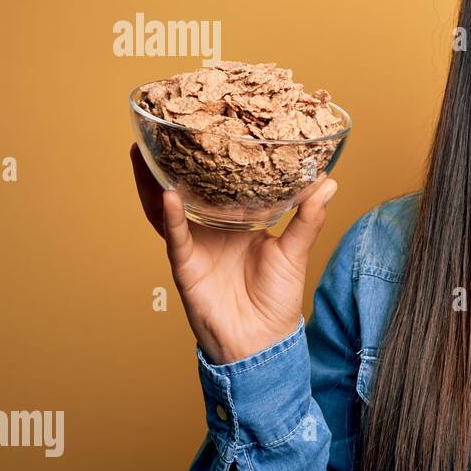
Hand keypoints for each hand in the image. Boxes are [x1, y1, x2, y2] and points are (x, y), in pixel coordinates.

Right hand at [130, 142, 337, 364]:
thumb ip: (308, 217)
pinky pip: (175, 238)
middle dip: (168, 163)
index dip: (208, 159)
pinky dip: (170, 216)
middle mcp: (210, 231)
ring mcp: (194, 247)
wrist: (263, 343)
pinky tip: (167, 194)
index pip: (218, 184)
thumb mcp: (295, 252)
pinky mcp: (186, 268)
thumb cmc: (277, 300)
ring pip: (165, 209)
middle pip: (183, 190)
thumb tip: (328, 181)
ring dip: (152, 182)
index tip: (206, 126)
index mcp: (235, 223)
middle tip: (159, 128)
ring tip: (142, 152)